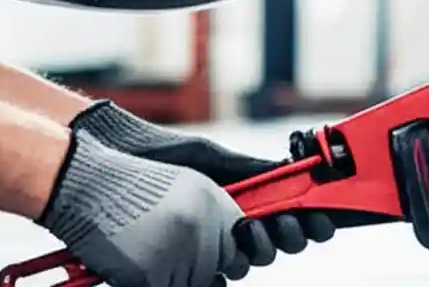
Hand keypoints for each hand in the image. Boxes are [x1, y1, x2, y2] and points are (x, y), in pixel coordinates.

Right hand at [41, 132, 247, 286]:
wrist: (90, 187)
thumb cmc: (133, 189)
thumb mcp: (186, 188)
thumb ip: (215, 218)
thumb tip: (235, 253)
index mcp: (217, 206)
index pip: (240, 251)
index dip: (225, 258)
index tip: (210, 257)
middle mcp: (203, 229)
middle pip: (218, 273)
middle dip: (198, 271)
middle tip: (170, 257)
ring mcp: (179, 253)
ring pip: (193, 285)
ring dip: (173, 279)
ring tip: (150, 257)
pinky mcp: (152, 274)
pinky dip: (152, 284)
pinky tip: (138, 268)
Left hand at [71, 101, 337, 264]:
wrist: (108, 165)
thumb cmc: (161, 154)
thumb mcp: (211, 157)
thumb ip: (250, 168)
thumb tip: (291, 169)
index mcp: (243, 197)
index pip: (287, 217)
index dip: (308, 222)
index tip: (319, 220)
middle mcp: (228, 224)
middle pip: (276, 246)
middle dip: (289, 237)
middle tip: (284, 225)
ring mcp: (204, 244)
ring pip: (249, 264)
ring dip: (259, 252)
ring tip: (248, 234)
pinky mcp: (178, 260)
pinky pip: (212, 277)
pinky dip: (224, 271)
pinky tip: (224, 260)